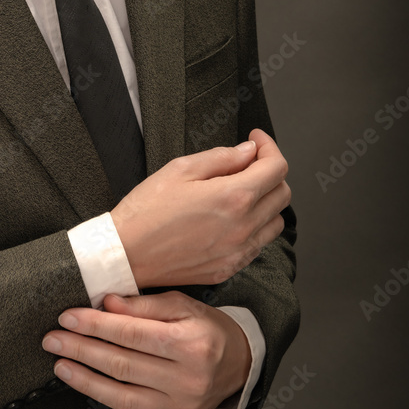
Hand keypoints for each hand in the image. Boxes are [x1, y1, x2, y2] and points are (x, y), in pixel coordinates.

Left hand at [42, 291, 250, 408]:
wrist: (239, 362)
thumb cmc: (206, 328)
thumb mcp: (181, 304)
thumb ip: (144, 304)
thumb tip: (108, 302)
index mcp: (188, 343)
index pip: (131, 334)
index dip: (95, 326)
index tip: (67, 318)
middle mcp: (186, 378)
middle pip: (123, 365)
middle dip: (82, 350)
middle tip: (53, 341)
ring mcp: (182, 407)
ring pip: (125, 399)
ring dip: (87, 384)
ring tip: (62, 368)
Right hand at [110, 128, 289, 286]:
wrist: (126, 253)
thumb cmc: (146, 210)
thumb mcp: (180, 169)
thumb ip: (221, 157)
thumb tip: (248, 152)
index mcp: (233, 197)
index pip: (276, 168)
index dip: (269, 147)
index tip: (256, 140)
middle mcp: (243, 227)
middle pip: (283, 194)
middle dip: (270, 171)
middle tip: (247, 162)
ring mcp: (238, 251)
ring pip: (276, 222)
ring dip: (266, 201)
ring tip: (240, 191)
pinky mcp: (229, 268)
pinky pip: (258, 245)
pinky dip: (255, 227)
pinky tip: (231, 218)